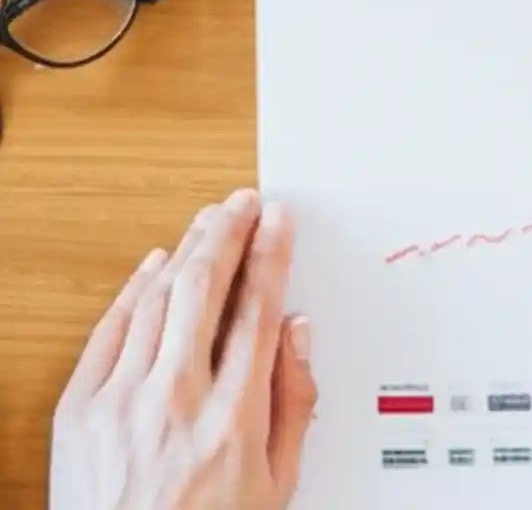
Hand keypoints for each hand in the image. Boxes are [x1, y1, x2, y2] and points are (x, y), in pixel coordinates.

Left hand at [50, 190, 316, 509]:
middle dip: (227, 233)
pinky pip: (110, 329)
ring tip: (208, 221)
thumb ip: (294, 402)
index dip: (270, 254)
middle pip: (204, 288)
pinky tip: (155, 265)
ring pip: (156, 298)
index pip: (257, 310)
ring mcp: (121, 401)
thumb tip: (298, 335)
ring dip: (185, 250)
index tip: (279, 222)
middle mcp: (175, 399)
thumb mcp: (278, 482)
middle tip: (242, 203)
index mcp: (233, 418)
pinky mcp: (80, 408)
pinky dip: (134, 289)